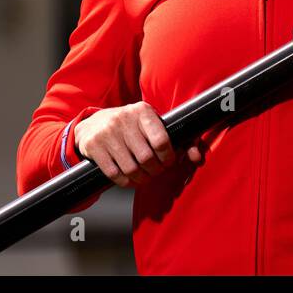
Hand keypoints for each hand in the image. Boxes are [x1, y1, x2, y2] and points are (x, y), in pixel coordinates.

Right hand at [74, 101, 205, 187]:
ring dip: (141, 179)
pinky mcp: (94, 146)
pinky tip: (130, 179)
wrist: (93, 123)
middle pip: (147, 158)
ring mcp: (107, 133)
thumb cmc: (131, 126)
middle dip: (155, 170)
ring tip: (145, 177)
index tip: (168, 162)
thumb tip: (198, 158)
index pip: (161, 140)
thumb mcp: (149, 124)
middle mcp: (124, 119)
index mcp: (142, 111)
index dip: (168, 157)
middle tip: (156, 171)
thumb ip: (175, 139)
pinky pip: (114, 174)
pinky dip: (125, 182)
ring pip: (131, 168)